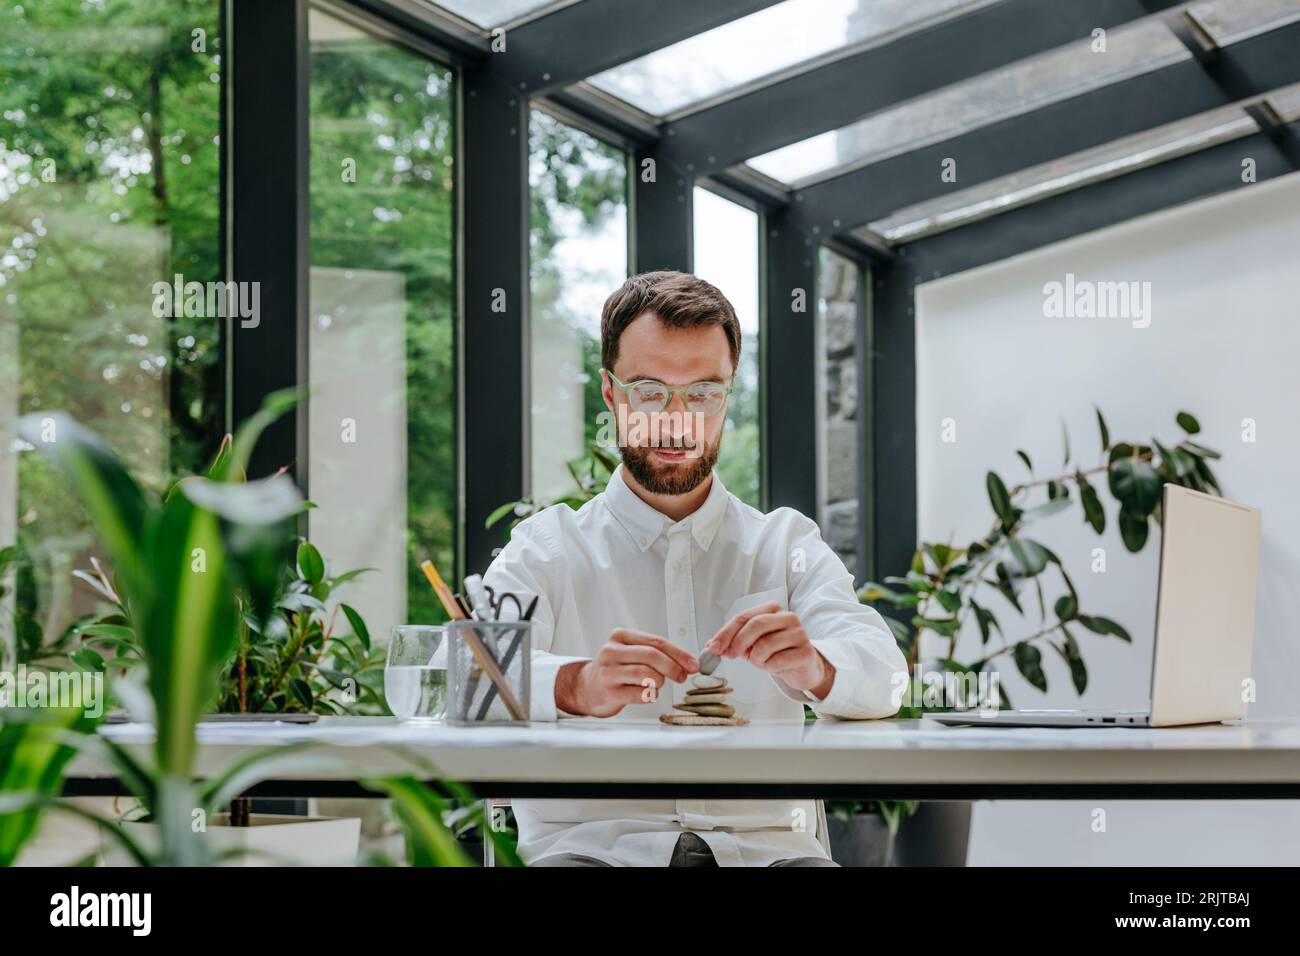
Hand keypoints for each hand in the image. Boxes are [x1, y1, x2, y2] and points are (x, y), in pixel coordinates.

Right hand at [556, 629, 697, 716]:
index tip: (693, 664)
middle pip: (652, 656)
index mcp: (620, 636)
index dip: (679, 653)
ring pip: (647, 674)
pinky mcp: (610, 692)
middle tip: (682, 677)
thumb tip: (688, 663)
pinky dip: (651, 695)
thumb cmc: (616, 669)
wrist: (587, 688)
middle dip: (673, 668)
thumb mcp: (631, 652)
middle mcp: (611, 651)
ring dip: (660, 682)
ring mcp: (608, 672)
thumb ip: (656, 653)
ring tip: (657, 685)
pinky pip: (641, 694)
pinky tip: (647, 693)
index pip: (656, 641)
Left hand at [706, 603, 834, 697]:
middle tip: (730, 656)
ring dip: (756, 659)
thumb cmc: (776, 652)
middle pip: (756, 625)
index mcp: (773, 609)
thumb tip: (712, 645)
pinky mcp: (806, 652)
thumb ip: (733, 641)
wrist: (802, 668)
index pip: (744, 616)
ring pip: (765, 644)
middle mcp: (788, 617)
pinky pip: (778, 660)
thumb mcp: (751, 644)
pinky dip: (769, 667)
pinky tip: (774, 666)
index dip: (726, 632)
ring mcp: (800, 633)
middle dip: (738, 642)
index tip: (714, 647)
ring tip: (761, 662)